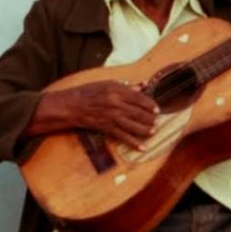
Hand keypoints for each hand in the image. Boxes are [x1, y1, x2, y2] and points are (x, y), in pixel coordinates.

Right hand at [34, 76, 160, 150]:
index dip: (150, 104)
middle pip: (138, 112)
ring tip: (153, 131)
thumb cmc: (89, 92)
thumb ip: (126, 86)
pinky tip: (143, 147)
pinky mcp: (107, 128)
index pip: (138, 97)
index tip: (157, 108)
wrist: (72, 106)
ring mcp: (111, 117)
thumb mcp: (107, 84)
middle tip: (157, 121)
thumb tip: (142, 86)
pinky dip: (134, 143)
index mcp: (116, 90)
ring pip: (133, 125)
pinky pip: (123, 136)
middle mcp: (115, 104)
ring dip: (146, 129)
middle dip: (150, 118)